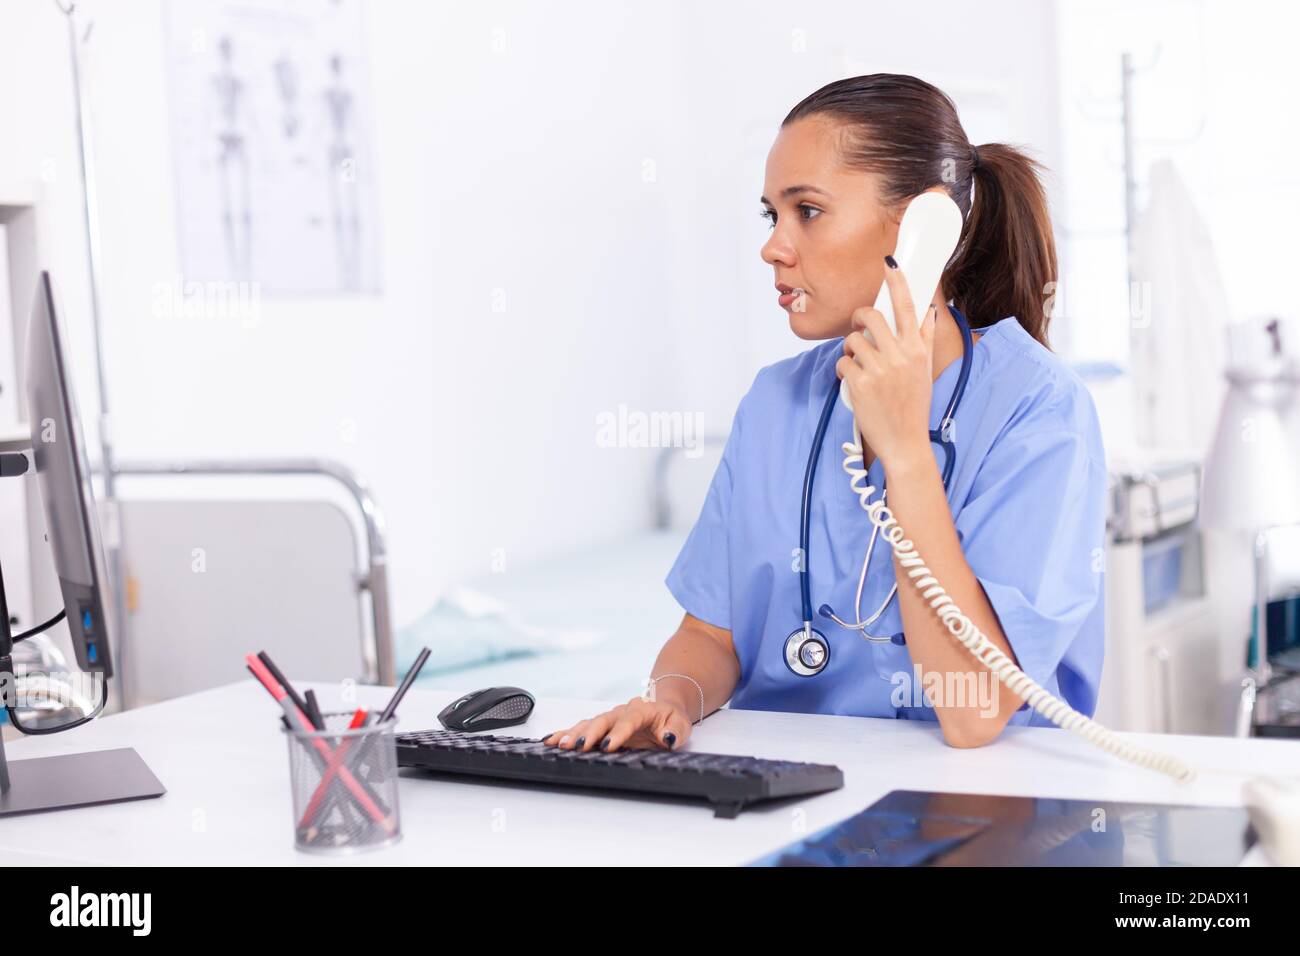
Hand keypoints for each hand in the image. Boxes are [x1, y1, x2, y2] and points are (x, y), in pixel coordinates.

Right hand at [539, 696, 691, 751]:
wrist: (664, 706)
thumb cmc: (671, 719)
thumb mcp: (681, 725)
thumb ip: (675, 731)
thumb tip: (667, 738)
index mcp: (641, 709)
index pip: (628, 720)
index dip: (618, 733)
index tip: (608, 746)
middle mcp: (621, 711)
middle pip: (603, 720)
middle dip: (589, 733)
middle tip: (577, 746)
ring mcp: (609, 717)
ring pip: (589, 723)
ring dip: (573, 734)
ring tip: (559, 744)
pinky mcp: (601, 725)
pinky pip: (582, 727)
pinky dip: (566, 733)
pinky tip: (551, 740)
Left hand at [834, 259, 936, 466]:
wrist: (905, 442)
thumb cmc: (914, 406)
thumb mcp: (926, 371)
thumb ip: (926, 339)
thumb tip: (929, 312)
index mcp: (918, 350)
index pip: (907, 307)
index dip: (897, 282)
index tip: (890, 263)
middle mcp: (900, 356)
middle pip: (872, 316)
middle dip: (860, 317)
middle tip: (858, 326)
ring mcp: (879, 370)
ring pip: (853, 340)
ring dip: (850, 348)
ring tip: (858, 362)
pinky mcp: (860, 384)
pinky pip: (842, 362)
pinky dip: (843, 369)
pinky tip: (852, 380)